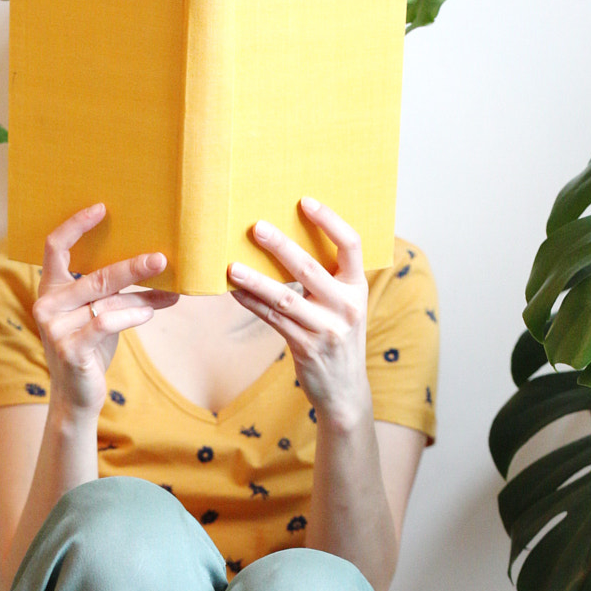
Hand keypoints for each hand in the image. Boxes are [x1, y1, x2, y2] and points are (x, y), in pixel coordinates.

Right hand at [33, 202, 175, 415]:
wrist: (77, 396)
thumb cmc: (92, 347)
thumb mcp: (100, 313)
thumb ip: (113, 291)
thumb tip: (158, 263)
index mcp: (51, 289)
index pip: (54, 247)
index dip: (75, 225)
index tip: (102, 208)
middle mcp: (47, 304)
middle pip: (95, 275)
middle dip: (133, 266)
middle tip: (162, 257)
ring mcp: (55, 328)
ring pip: (106, 300)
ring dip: (142, 295)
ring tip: (170, 293)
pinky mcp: (70, 349)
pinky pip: (106, 322)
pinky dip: (132, 315)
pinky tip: (150, 311)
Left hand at [227, 198, 370, 433]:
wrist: (345, 390)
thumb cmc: (338, 337)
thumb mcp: (344, 306)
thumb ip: (328, 278)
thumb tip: (286, 243)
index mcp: (358, 287)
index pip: (351, 244)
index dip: (329, 220)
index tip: (305, 201)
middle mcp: (347, 305)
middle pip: (310, 268)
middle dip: (281, 246)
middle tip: (257, 227)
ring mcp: (327, 328)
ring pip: (285, 297)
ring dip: (255, 280)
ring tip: (232, 266)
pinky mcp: (306, 347)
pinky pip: (273, 320)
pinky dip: (252, 304)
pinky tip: (234, 291)